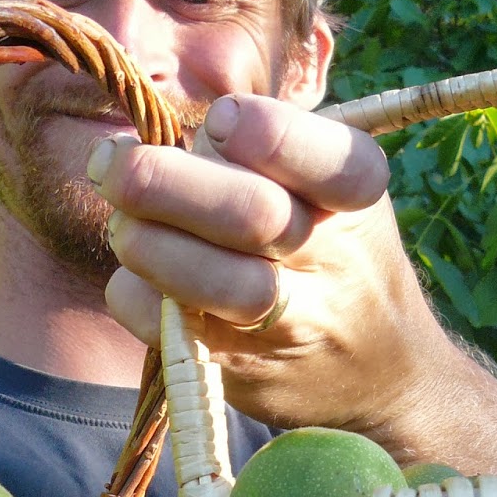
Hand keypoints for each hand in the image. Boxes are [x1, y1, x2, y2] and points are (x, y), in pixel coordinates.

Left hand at [87, 92, 496, 471]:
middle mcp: (333, 257)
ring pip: (217, 283)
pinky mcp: (248, 370)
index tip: (220, 120)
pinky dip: (137, 295)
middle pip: (253, 216)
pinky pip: (174, 329)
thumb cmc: (335, 255)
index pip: (331, 160)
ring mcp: (295, 322)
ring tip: (121, 220)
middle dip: (164, 182)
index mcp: (357, 197)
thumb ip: (264, 149)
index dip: (269, 133)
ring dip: (146, 242)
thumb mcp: (331, 192)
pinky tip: (134, 277)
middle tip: (112, 162)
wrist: (384, 376)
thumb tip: (158, 127)